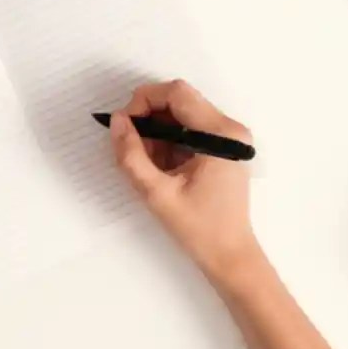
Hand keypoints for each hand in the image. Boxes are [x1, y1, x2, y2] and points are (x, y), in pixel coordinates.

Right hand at [111, 80, 259, 283]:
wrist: (230, 255)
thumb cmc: (200, 229)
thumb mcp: (157, 194)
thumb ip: (132, 155)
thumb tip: (117, 121)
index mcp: (221, 134)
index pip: (177, 94)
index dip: (144, 101)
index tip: (125, 125)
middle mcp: (229, 129)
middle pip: (179, 101)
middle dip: (149, 119)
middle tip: (131, 148)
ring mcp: (228, 137)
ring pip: (181, 116)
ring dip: (157, 133)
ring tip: (147, 165)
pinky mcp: (222, 148)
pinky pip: (189, 131)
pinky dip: (168, 143)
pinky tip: (160, 169)